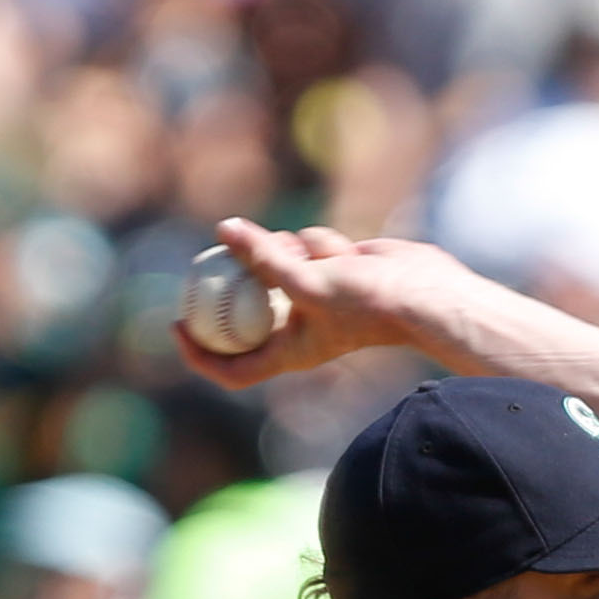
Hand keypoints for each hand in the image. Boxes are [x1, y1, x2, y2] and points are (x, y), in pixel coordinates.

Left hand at [175, 221, 463, 388]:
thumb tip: (223, 230)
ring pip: (278, 262)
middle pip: (246, 308)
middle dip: (233, 279)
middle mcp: (297, 328)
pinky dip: (319, 242)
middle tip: (207, 256)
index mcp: (288, 352)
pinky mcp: (329, 270)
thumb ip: (264, 257)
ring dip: (291, 250)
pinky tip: (346, 251)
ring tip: (318, 255)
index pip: (232, 368)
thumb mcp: (307, 280)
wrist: (422, 292)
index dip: (199, 354)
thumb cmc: (367, 302)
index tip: (176, 326)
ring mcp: (313, 298)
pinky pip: (306, 246)